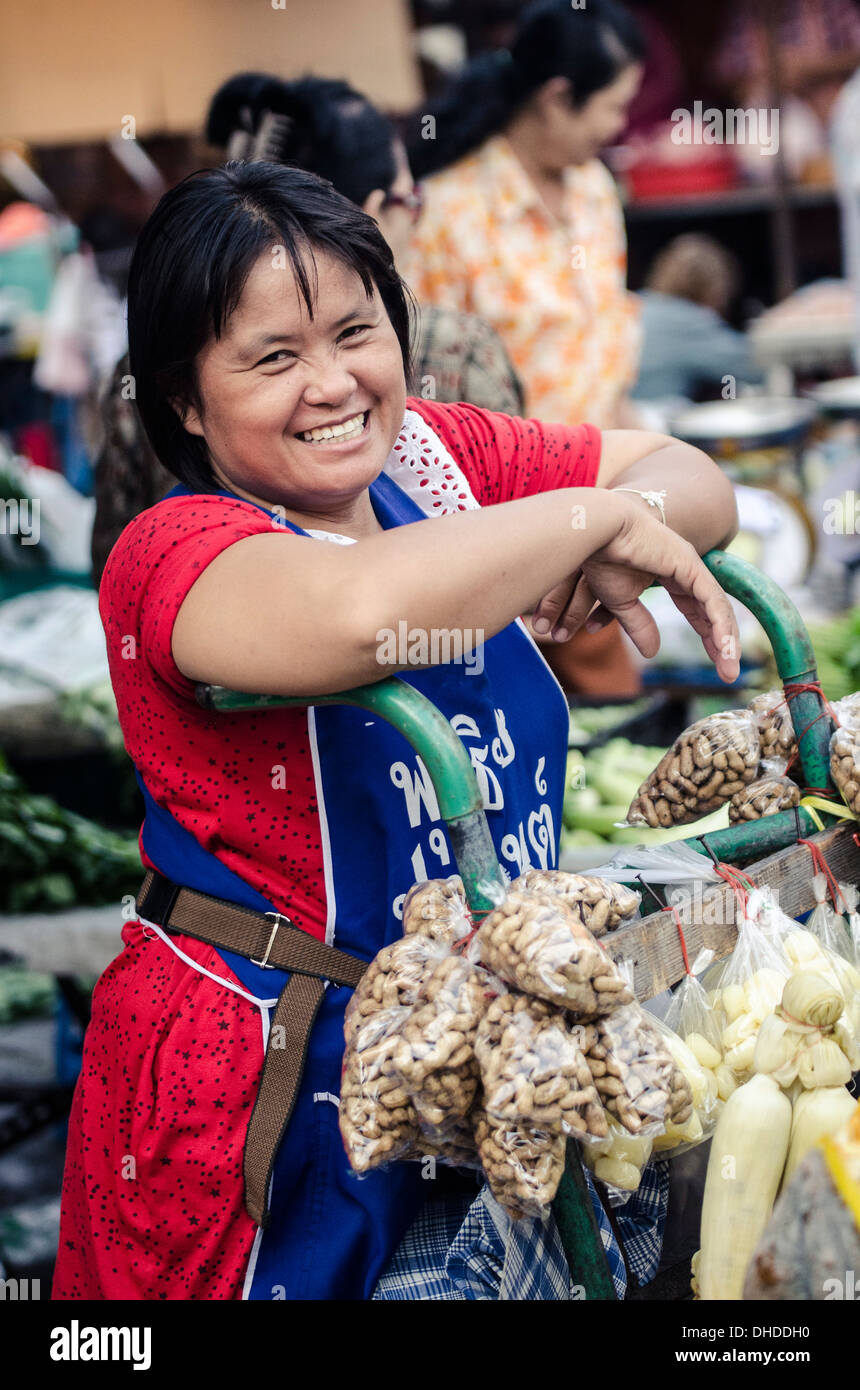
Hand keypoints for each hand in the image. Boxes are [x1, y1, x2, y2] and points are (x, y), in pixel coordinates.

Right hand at [531, 498, 740, 683]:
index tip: (717, 663)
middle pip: (713, 613)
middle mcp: (688, 570)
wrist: (595, 533)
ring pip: (718, 609)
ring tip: (729, 669)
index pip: (698, 611)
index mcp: (673, 574)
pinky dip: (720, 626)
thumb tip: (653, 653)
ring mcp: (691, 566)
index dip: (709, 637)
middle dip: (722, 644)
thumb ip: (638, 625)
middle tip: (729, 674)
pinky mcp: (689, 566)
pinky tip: (725, 648)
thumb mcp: (620, 602)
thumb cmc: (602, 559)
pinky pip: (712, 601)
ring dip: (726, 641)